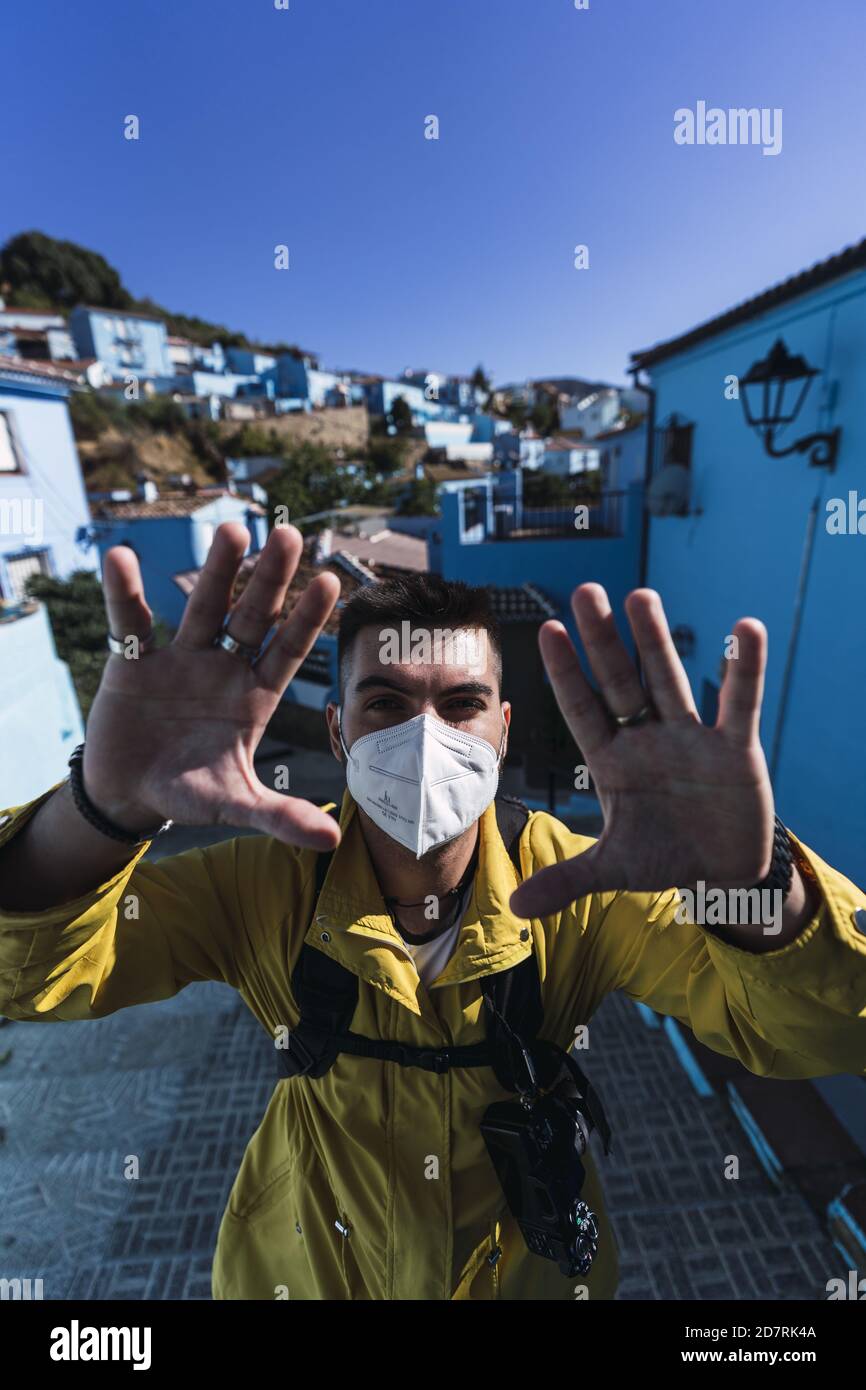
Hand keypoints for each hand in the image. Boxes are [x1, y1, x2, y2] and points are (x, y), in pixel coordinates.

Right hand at [83, 522, 341, 850]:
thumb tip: (332, 840)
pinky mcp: (134, 661)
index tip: (332, 581)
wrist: (130, 793)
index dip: (308, 619)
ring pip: (203, 608)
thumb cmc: (191, 792)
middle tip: (291, 534)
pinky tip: (120, 557)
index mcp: (255, 696)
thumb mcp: (235, 805)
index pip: (288, 651)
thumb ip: (280, 817)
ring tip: (233, 529)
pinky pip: (131, 621)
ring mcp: (181, 659)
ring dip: (217, 572)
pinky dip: (124, 591)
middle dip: (271, 579)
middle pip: (253, 617)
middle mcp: (224, 668)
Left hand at [510, 584, 774, 916]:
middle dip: (604, 641)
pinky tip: (746, 629)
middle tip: (586, 591)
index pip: (582, 709)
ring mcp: (690, 739)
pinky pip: (738, 704)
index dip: (566, 674)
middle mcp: (647, 738)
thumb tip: (518, 911)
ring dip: (656, 642)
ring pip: (669, 682)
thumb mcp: (614, 870)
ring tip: (641, 595)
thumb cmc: (663, 855)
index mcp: (612, 760)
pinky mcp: (734, 750)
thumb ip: (569, 882)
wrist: (721, 872)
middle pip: (620, 682)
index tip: (548, 631)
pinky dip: (743, 671)